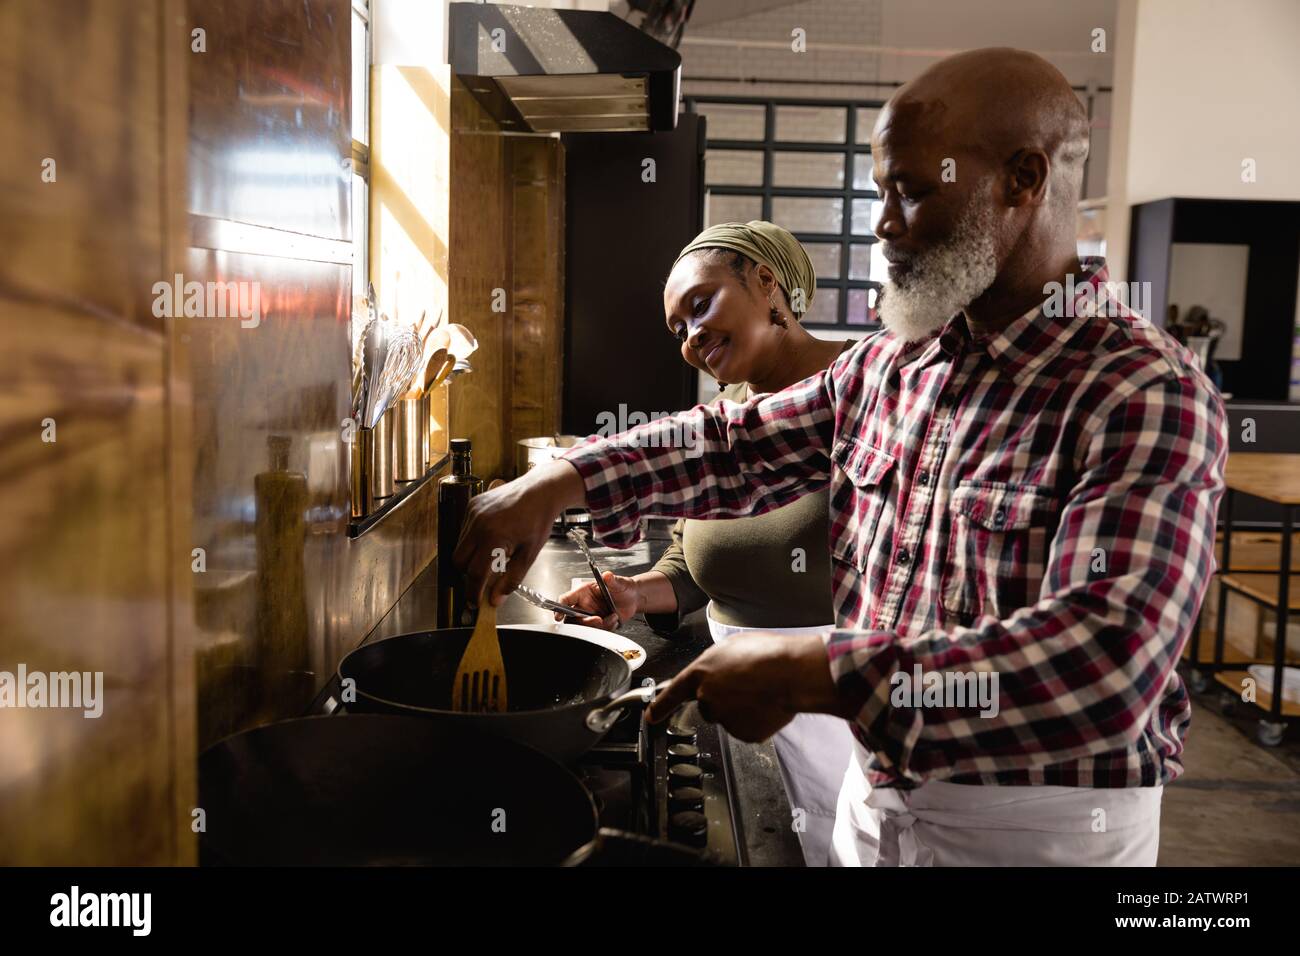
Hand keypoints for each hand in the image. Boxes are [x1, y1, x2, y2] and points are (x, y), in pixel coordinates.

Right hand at [454, 460, 586, 607]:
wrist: (540, 491)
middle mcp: (478, 524)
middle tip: (483, 578)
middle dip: (468, 574)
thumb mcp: (529, 554)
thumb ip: (511, 580)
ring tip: (492, 554)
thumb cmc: (538, 520)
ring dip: (470, 556)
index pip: (474, 573)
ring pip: (459, 546)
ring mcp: (472, 513)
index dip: (473, 592)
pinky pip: (463, 530)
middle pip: (459, 561)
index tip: (474, 602)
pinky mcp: (472, 505)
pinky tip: (490, 538)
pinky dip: (472, 540)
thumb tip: (495, 600)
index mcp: (493, 537)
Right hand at [555, 571, 639, 629]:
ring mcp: (590, 616)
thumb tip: (607, 575)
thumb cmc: (623, 587)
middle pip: (572, 618)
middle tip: (598, 619)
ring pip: (586, 627)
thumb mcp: (619, 582)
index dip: (559, 608)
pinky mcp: (598, 625)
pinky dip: (608, 627)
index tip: (559, 616)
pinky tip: (614, 619)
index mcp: (583, 592)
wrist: (633, 598)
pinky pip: (597, 631)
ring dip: (601, 625)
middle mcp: (584, 605)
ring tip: (613, 616)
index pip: (566, 600)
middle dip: (585, 621)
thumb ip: (612, 580)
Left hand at [646, 633, 844, 741]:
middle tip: (747, 684)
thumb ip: (717, 662)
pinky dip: (757, 720)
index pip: (673, 693)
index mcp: (701, 673)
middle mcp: (707, 698)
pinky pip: (748, 728)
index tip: (651, 717)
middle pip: (709, 705)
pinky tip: (767, 705)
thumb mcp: (733, 646)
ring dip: (742, 708)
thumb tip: (718, 671)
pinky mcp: (743, 733)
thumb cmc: (767, 654)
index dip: (660, 706)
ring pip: (730, 717)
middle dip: (724, 699)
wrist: (791, 673)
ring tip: (762, 690)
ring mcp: (724, 718)